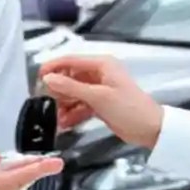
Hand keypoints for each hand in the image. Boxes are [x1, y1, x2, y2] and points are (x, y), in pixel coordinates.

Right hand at [39, 55, 163, 147]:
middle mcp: (100, 74)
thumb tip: (48, 79)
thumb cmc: (130, 109)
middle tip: (46, 102)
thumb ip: (71, 88)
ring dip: (64, 104)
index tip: (38, 77)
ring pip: (74, 93)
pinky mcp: (100, 104)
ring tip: (55, 117)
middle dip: (58, 90)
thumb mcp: (98, 97)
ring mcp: (100, 89)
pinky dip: (73, 113)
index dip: (53, 67)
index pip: (71, 60)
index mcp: (102, 65)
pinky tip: (65, 123)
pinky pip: (81, 105)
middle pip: (70, 77)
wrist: (151, 129)